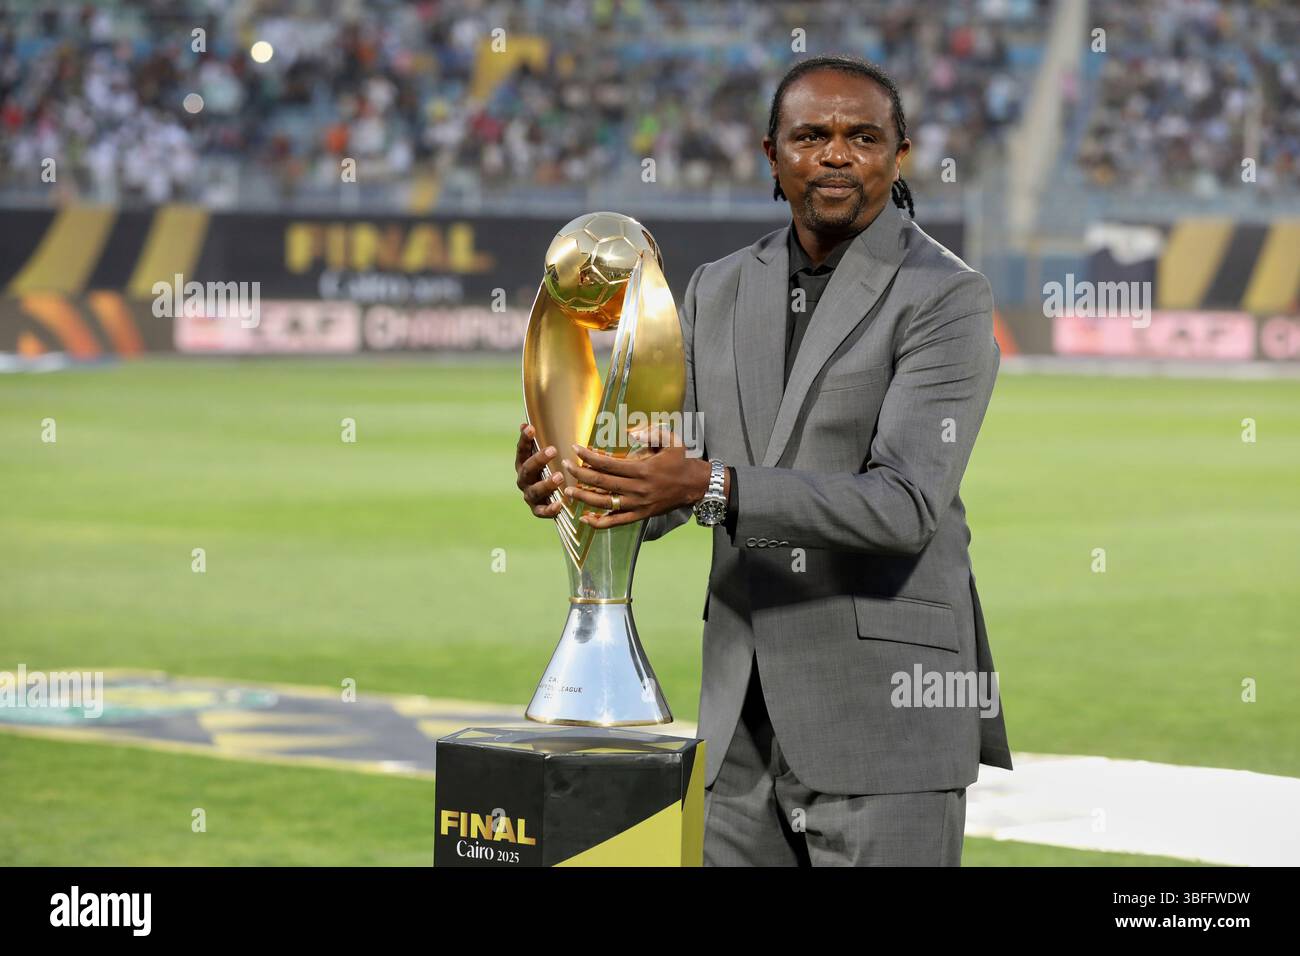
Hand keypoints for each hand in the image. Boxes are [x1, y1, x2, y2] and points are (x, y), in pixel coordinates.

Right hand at [515, 422, 565, 518]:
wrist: (549, 499)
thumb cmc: (547, 471)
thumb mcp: (545, 456)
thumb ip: (539, 442)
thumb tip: (526, 422)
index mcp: (523, 464)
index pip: (521, 450)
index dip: (524, 439)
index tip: (530, 428)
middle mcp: (524, 479)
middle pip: (528, 469)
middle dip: (539, 459)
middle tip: (553, 450)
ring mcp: (530, 495)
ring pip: (535, 490)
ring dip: (546, 483)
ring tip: (559, 476)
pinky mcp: (538, 510)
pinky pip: (542, 511)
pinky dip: (550, 509)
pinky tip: (559, 504)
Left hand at [560, 425, 711, 528]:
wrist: (695, 485)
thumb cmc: (681, 460)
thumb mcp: (670, 439)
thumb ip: (650, 433)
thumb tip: (630, 433)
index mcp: (643, 469)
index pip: (609, 464)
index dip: (589, 456)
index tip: (575, 449)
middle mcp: (638, 488)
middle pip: (602, 483)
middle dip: (580, 474)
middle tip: (564, 466)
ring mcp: (638, 504)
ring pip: (605, 504)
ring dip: (584, 498)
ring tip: (568, 491)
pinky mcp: (640, 515)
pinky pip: (616, 522)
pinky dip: (599, 523)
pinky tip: (584, 519)